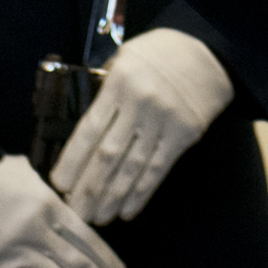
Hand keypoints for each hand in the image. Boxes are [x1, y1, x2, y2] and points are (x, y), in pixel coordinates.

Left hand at [51, 28, 233, 224]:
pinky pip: (158, 169)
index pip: (89, 130)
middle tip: (74, 213)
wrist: (208, 49)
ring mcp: (165, 120)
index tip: (58, 185)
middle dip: (87, 189)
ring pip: (132, 168)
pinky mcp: (185, 134)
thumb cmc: (159, 53)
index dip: (72, 161)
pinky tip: (127, 211)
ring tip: (97, 219)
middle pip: (107, 155)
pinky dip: (141, 193)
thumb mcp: (125, 58)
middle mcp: (141, 104)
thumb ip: (104, 89)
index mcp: (120, 83)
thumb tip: (84, 129)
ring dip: (112, 198)